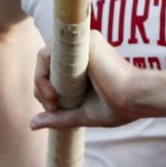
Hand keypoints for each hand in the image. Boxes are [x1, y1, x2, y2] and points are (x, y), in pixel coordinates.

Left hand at [29, 31, 144, 129]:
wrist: (134, 100)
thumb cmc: (116, 108)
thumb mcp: (81, 114)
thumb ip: (58, 117)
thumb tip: (32, 125)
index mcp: (82, 66)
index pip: (51, 73)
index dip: (44, 91)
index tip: (54, 109)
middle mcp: (81, 52)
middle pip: (46, 64)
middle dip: (40, 88)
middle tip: (52, 106)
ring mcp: (82, 44)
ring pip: (45, 57)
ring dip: (40, 82)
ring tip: (53, 101)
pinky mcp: (83, 42)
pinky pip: (49, 51)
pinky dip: (43, 73)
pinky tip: (53, 91)